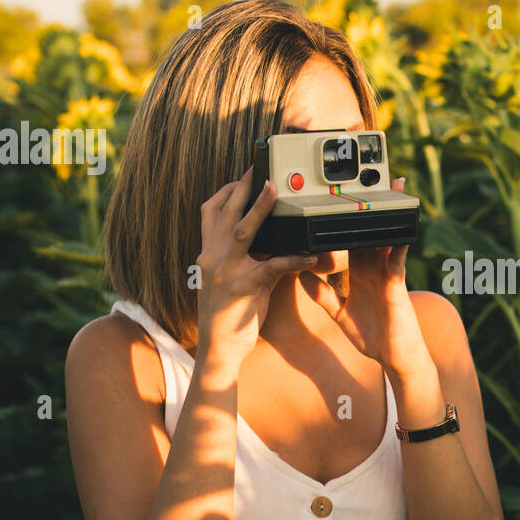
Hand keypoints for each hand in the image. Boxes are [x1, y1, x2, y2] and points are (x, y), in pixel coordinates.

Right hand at [195, 166, 316, 368]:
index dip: (225, 191)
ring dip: (260, 209)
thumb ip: (252, 257)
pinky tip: (310, 256)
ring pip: (243, 232)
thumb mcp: (234, 279)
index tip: (241, 176)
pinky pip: (270, 268)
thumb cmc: (230, 313)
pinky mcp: (241, 289)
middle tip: (261, 169)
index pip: (209, 212)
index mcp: (208, 253)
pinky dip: (292, 259)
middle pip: (226, 213)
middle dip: (242, 188)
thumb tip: (277, 240)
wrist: (219, 349)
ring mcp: (224, 272)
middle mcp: (212, 258)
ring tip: (276, 191)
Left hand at [299, 177, 434, 377]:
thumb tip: (301, 275)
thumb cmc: (372, 337)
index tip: (325, 204)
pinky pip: (396, 259)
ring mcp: (386, 273)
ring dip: (385, 215)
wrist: (395, 358)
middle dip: (363, 208)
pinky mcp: (396, 284)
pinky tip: (396, 228)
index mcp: (359, 273)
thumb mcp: (340, 313)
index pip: (346, 241)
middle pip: (366, 231)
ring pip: (384, 238)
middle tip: (354, 180)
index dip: (336, 223)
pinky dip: (397, 243)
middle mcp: (373, 268)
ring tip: (383, 190)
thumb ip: (323, 294)